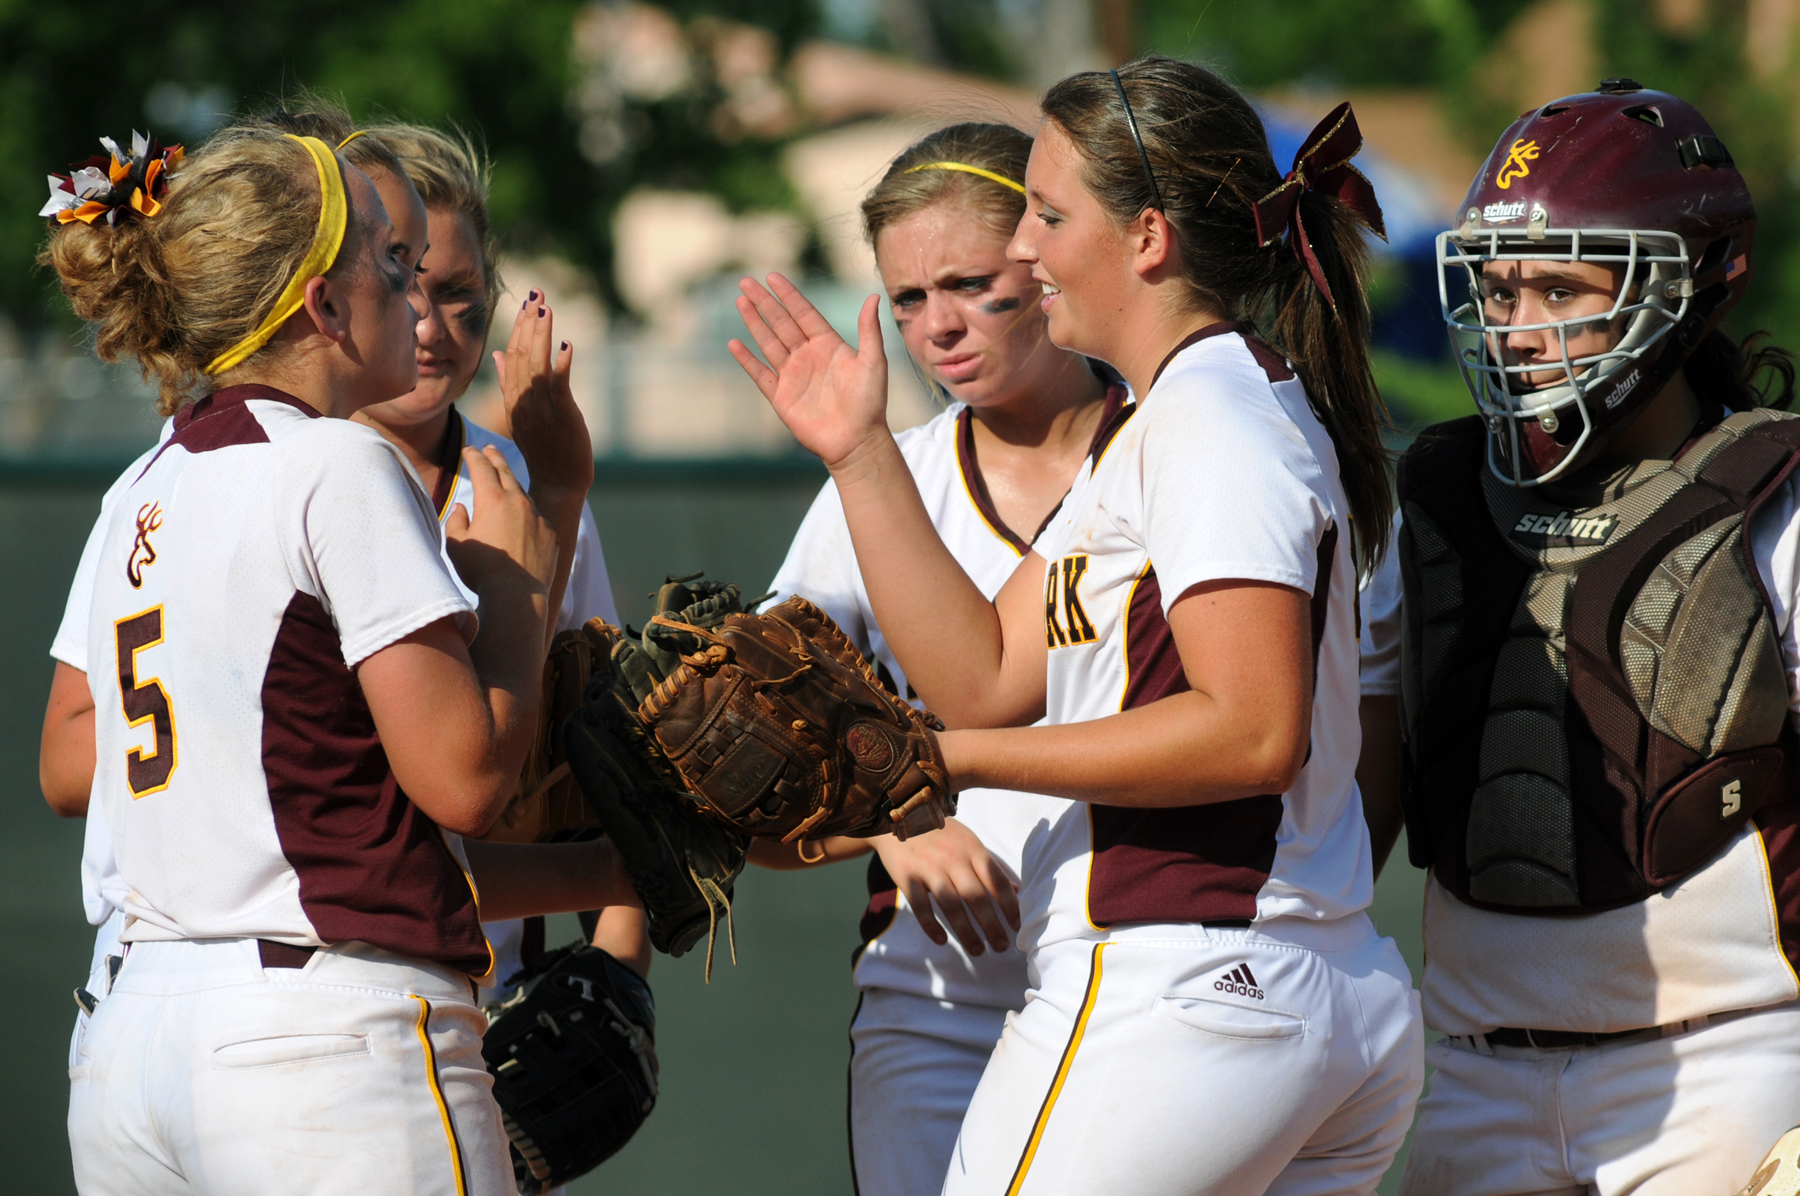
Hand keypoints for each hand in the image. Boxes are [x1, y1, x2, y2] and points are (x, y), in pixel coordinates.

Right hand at [444, 445, 557, 594]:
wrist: (517, 595)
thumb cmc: (481, 571)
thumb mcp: (457, 545)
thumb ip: (456, 521)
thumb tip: (462, 507)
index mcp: (492, 499)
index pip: (481, 467)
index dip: (473, 456)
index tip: (468, 450)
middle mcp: (518, 502)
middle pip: (506, 471)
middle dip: (495, 458)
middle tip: (490, 449)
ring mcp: (538, 517)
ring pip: (524, 494)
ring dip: (513, 486)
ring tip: (506, 483)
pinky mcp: (551, 534)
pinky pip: (538, 518)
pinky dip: (528, 514)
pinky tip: (523, 518)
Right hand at [494, 289, 592, 504]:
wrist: (557, 483)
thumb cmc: (543, 448)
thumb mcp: (520, 413)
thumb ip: (508, 383)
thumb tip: (498, 354)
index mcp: (514, 398)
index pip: (513, 355)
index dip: (520, 327)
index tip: (527, 303)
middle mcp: (523, 400)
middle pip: (522, 354)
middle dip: (530, 322)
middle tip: (537, 294)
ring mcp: (541, 407)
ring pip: (536, 364)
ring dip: (542, 335)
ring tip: (546, 309)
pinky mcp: (563, 415)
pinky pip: (559, 386)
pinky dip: (561, 364)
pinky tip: (566, 344)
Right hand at [728, 273, 891, 470]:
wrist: (857, 441)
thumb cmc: (870, 403)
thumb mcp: (873, 362)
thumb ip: (869, 330)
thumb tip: (874, 297)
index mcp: (829, 345)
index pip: (804, 313)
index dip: (788, 295)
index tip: (773, 276)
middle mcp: (808, 356)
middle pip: (781, 323)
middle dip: (764, 302)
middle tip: (746, 282)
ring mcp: (793, 376)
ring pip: (768, 342)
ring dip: (754, 322)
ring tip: (740, 302)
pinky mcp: (781, 397)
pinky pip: (760, 374)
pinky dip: (747, 360)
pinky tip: (734, 344)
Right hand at [873, 818, 1019, 955]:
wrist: (897, 815)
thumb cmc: (940, 832)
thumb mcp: (969, 841)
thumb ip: (991, 866)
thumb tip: (1017, 891)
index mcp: (972, 849)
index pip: (997, 881)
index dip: (1010, 906)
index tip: (1017, 928)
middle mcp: (953, 858)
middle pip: (977, 897)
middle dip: (992, 925)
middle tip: (1002, 947)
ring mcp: (929, 867)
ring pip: (951, 905)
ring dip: (966, 932)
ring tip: (978, 951)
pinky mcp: (907, 876)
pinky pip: (921, 906)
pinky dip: (931, 926)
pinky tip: (942, 940)